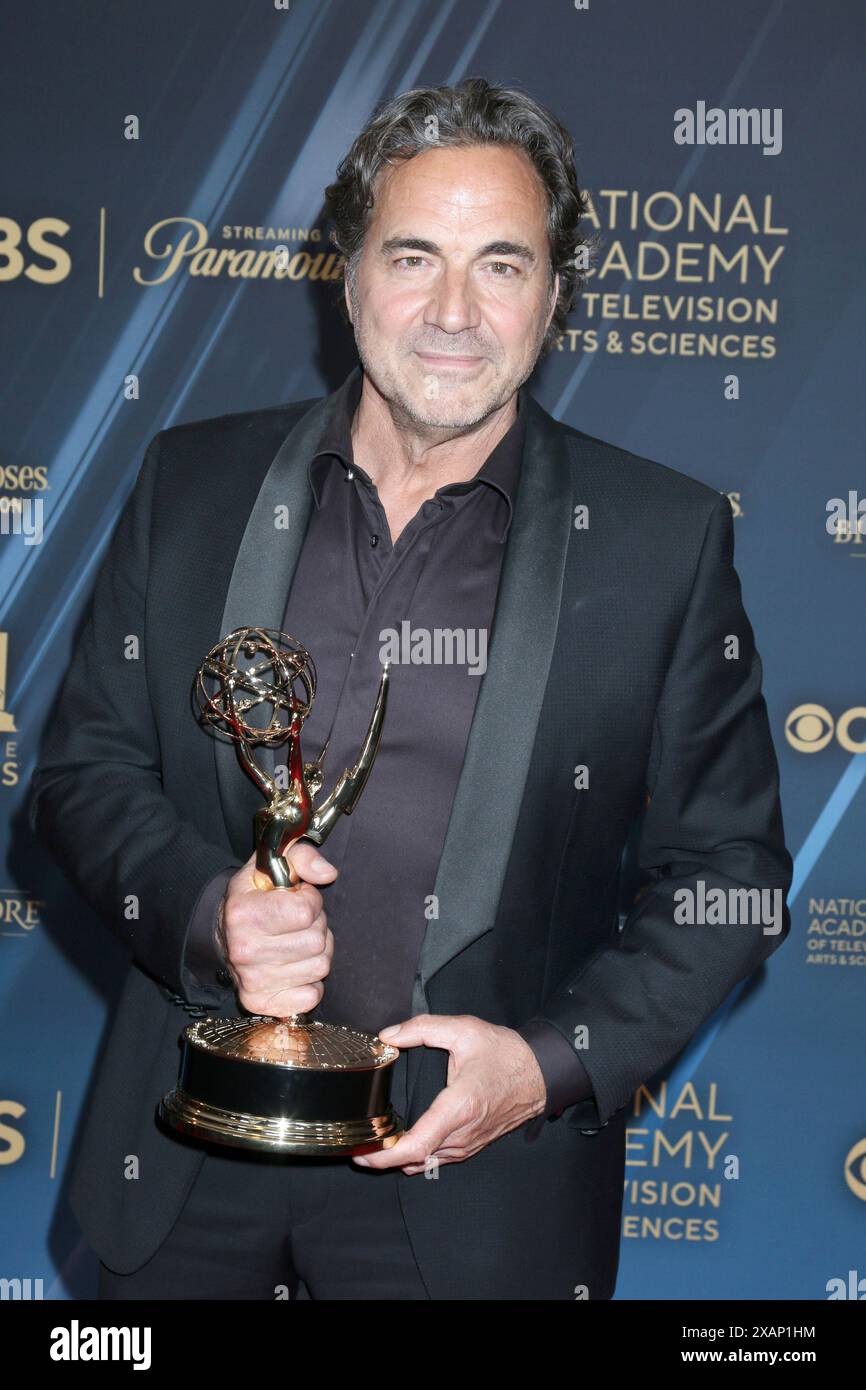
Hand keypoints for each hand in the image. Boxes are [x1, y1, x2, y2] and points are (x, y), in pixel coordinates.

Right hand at [218, 841, 337, 1016]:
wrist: (223, 932)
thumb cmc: (255, 896)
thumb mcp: (272, 863)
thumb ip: (303, 858)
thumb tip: (328, 874)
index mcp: (244, 914)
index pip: (305, 911)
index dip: (310, 901)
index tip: (298, 899)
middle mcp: (244, 951)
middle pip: (316, 941)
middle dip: (316, 926)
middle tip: (298, 923)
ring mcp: (252, 981)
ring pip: (320, 967)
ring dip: (316, 952)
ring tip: (297, 941)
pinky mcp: (260, 1003)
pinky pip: (312, 996)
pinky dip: (310, 982)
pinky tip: (295, 966)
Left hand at [354, 1014, 546, 1173]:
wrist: (541, 1073)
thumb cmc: (505, 1053)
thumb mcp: (464, 1030)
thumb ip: (423, 1028)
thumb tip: (388, 1036)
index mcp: (459, 1107)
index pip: (416, 1146)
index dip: (384, 1155)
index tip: (361, 1151)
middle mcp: (463, 1133)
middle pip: (415, 1160)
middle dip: (382, 1158)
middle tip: (356, 1146)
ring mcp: (469, 1143)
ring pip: (426, 1163)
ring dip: (398, 1159)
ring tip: (374, 1144)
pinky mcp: (473, 1145)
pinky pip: (439, 1159)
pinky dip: (417, 1157)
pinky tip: (403, 1145)